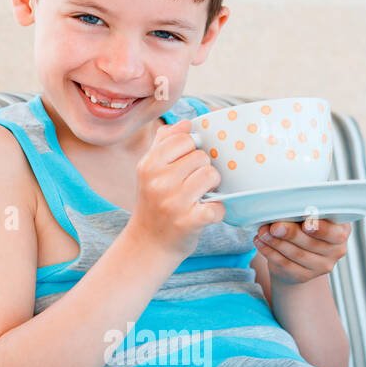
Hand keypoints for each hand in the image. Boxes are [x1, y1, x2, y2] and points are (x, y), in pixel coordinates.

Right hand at [127, 119, 225, 258]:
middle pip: (202, 157)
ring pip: (212, 176)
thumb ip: (165, 142)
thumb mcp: (150, 170)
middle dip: (203, 170)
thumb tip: (187, 123)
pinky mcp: (188, 222)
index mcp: (148, 165)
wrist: (148, 243)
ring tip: (201, 197)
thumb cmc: (154, 202)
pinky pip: (218, 206)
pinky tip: (206, 214)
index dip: (192, 150)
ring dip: (213, 188)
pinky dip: (217, 211)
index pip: (185, 139)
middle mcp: (158, 182)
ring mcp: (173, 202)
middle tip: (193, 185)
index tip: (187, 166)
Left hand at [253, 217, 351, 285]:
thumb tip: (283, 209)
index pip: (336, 233)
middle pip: (312, 243)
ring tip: (262, 232)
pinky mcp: (304, 275)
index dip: (321, 229)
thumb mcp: (307, 216)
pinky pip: (285, 264)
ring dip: (276, 242)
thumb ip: (300, 213)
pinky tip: (260, 242)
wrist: (299, 255)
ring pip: (296, 254)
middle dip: (290, 233)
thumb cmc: (303, 228)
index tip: (306, 223)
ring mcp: (321, 266)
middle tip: (274, 226)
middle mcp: (336, 250)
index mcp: (341, 231)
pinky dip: (270, 252)